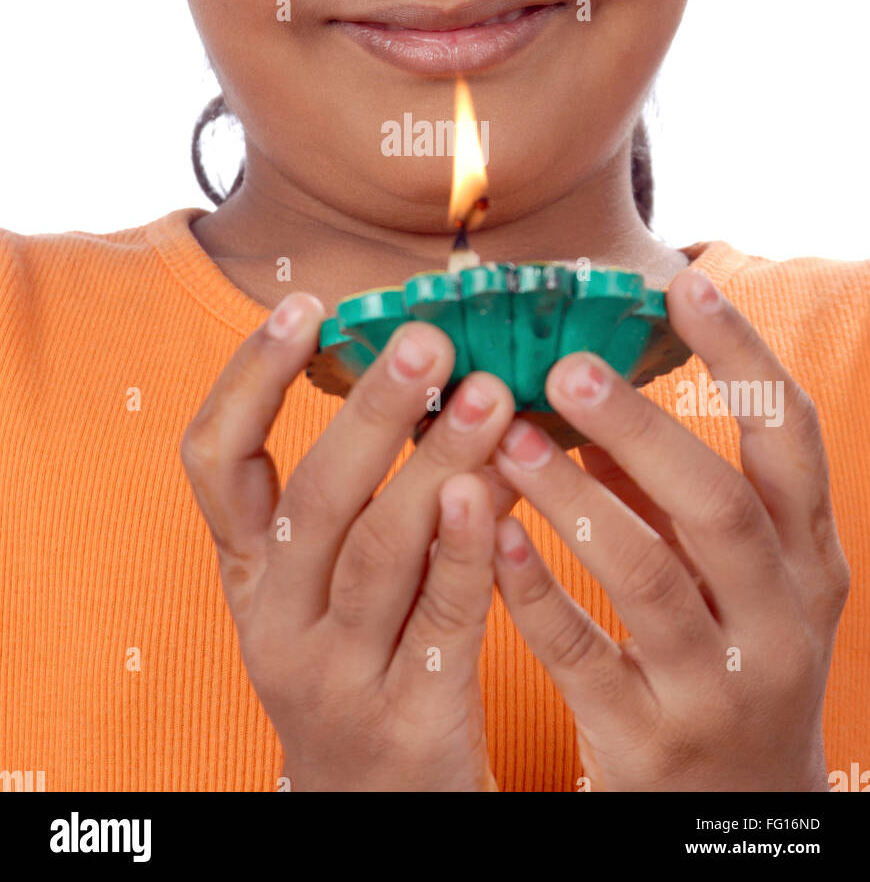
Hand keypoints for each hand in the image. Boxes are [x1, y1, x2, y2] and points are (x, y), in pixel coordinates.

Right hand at [180, 294, 517, 791]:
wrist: (374, 812)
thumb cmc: (361, 659)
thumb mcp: (328, 581)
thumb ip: (361, 491)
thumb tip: (433, 367)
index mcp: (248, 572)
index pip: (214, 464)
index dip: (250, 379)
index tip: (303, 308)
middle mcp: (277, 620)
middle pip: (311, 500)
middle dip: (371, 412)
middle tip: (426, 339)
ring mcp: (338, 674)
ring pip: (380, 553)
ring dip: (435, 465)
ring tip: (489, 395)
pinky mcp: (410, 718)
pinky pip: (443, 619)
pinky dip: (471, 551)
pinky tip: (500, 490)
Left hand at [489, 269, 849, 791]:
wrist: (744, 820)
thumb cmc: (730, 656)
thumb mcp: (737, 577)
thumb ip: (677, 491)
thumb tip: (593, 396)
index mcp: (809, 560)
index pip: (790, 439)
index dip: (741, 357)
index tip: (683, 285)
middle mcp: (779, 620)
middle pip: (719, 504)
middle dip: (639, 425)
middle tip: (563, 366)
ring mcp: (718, 686)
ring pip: (648, 576)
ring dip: (572, 496)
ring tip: (506, 435)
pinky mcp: (651, 742)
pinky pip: (584, 654)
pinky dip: (536, 589)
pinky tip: (494, 534)